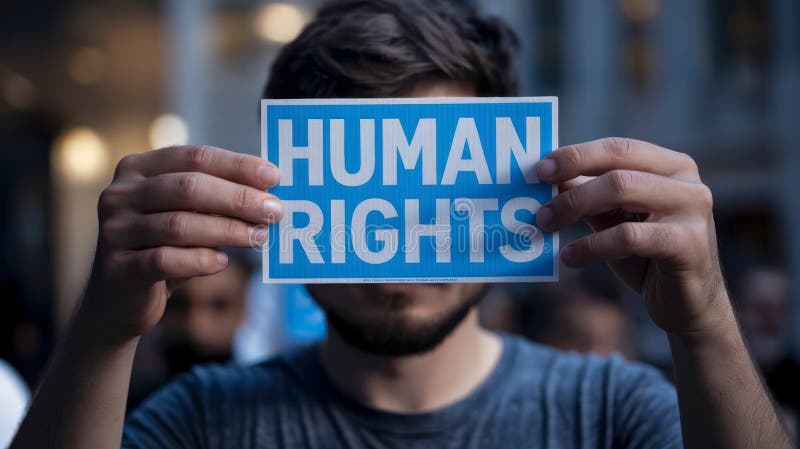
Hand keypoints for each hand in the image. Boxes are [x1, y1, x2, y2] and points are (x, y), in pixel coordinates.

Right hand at [77, 145, 282, 342]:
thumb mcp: (185, 216)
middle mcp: (120, 194)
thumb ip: (214, 201)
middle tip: (275, 210)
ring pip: (179, 224)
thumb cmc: (162, 248)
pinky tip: (223, 262)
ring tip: (259, 236)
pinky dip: (199, 260)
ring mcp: (114, 231)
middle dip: (238, 198)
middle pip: (188, 187)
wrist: (118, 300)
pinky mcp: (118, 268)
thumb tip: (268, 193)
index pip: (194, 156)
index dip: (237, 165)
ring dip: (227, 230)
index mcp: (138, 168)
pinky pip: (165, 260)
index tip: (274, 176)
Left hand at [535, 138, 728, 338]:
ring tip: (546, 226)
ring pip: (623, 190)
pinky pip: (630, 236)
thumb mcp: (614, 221)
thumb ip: (588, 196)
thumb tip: (547, 178)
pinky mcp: (689, 245)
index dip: (576, 155)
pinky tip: (569, 258)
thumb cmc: (647, 257)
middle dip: (571, 184)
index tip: (539, 170)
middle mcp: (687, 182)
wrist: (689, 305)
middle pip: (617, 168)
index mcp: (671, 166)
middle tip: (539, 206)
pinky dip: (592, 245)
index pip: (618, 148)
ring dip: (575, 207)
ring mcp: (693, 210)